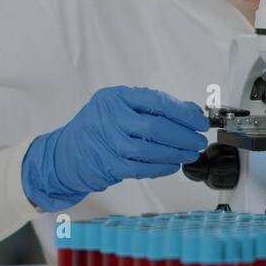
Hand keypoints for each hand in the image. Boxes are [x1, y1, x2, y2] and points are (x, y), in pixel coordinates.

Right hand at [22, 86, 208, 211]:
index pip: (157, 101)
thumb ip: (154, 107)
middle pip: (155, 126)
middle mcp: (109, 117)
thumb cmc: (98, 127)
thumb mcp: (122, 107)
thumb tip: (191, 111)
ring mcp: (106, 141)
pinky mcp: (106, 164)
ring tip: (189, 154)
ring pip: (148, 149)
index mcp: (116, 97)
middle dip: (183, 135)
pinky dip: (160, 167)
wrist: (65, 153)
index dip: (183, 112)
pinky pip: (140, 167)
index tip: (200, 121)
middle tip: (198, 140)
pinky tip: (172, 165)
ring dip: (175, 153)